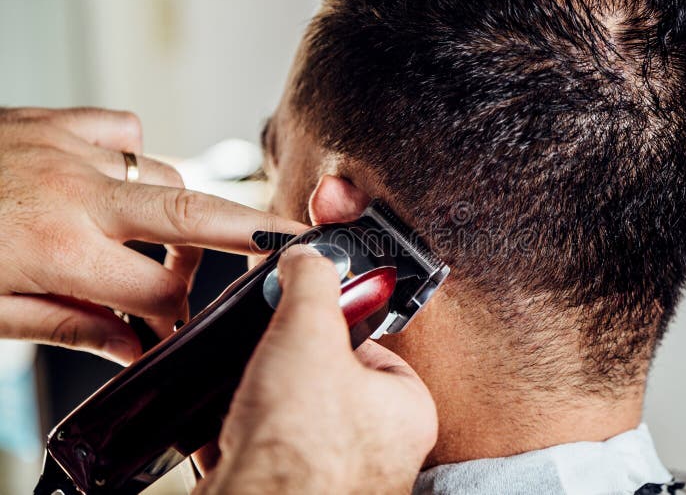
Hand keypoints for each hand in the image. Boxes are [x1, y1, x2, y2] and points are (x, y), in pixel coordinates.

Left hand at [0, 107, 304, 363]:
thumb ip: (68, 326)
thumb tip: (129, 347)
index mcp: (58, 250)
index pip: (154, 292)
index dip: (170, 321)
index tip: (169, 334)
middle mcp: (75, 194)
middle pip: (193, 214)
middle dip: (255, 231)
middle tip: (296, 242)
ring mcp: (68, 150)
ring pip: (166, 174)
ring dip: (182, 213)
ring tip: (168, 243)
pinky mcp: (53, 123)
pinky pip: (124, 129)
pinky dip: (139, 156)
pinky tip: (127, 183)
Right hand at [195, 245, 437, 494]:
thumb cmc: (298, 445)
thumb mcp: (308, 332)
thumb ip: (313, 283)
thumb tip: (309, 257)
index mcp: (408, 412)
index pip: (374, 347)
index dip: (332, 327)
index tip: (304, 320)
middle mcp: (383, 452)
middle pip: (330, 381)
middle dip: (292, 368)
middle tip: (272, 362)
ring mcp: (340, 478)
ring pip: (297, 420)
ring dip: (266, 404)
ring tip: (251, 400)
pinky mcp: (296, 492)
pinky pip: (272, 452)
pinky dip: (249, 438)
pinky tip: (235, 430)